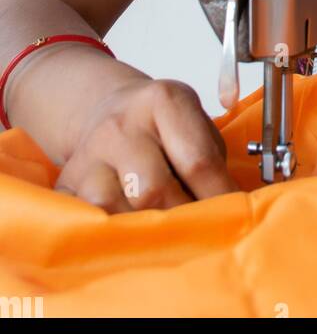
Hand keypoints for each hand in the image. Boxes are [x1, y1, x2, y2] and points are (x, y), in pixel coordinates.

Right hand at [54, 77, 242, 212]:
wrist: (107, 107)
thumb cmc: (162, 123)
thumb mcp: (195, 124)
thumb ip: (210, 161)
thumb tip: (227, 210)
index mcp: (164, 101)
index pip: (197, 161)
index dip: (219, 197)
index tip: (233, 219)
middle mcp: (122, 125)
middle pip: (154, 190)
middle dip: (181, 218)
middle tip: (198, 230)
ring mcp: (89, 153)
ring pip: (117, 210)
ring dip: (146, 230)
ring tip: (164, 230)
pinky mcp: (67, 181)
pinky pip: (90, 219)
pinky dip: (115, 232)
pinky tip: (132, 230)